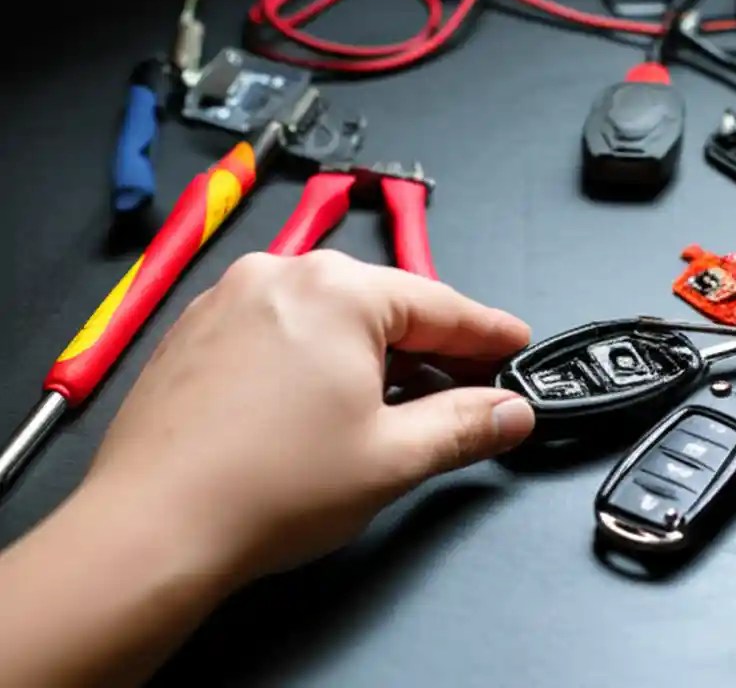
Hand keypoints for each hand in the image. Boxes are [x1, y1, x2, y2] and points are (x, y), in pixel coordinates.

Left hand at [84, 250, 535, 582]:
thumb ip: (465, 425)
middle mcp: (280, 275)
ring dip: (372, 354)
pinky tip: (328, 401)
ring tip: (400, 403)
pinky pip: (280, 329)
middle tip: (469, 384)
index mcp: (338, 291)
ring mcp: (229, 298)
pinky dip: (317, 357)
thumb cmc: (272, 488)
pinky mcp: (195, 331)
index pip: (440, 306)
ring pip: (328, 317)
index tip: (517, 345)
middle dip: (430, 347)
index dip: (488, 332)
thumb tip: (511, 411)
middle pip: (383, 305)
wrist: (152, 527)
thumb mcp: (394, 458)